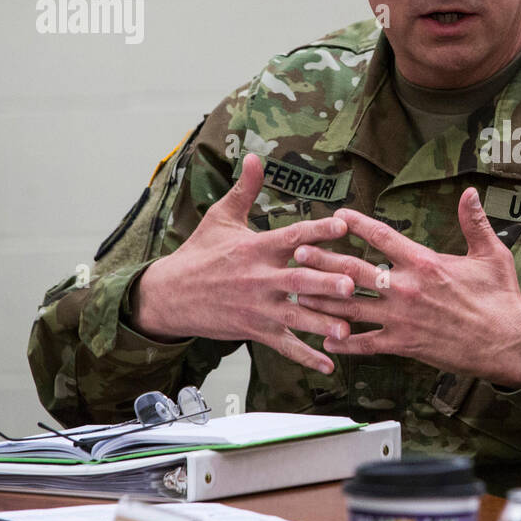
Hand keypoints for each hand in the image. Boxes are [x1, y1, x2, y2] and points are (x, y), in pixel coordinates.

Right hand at [128, 153, 355, 372]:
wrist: (169, 295)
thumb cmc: (199, 253)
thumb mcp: (220, 218)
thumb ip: (244, 189)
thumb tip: (254, 156)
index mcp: (256, 248)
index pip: (292, 236)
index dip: (318, 231)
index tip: (343, 225)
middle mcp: (260, 278)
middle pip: (298, 279)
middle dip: (325, 283)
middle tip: (351, 284)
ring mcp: (258, 307)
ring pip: (296, 316)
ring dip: (322, 323)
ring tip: (348, 329)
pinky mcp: (255, 330)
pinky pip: (284, 346)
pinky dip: (306, 357)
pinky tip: (329, 364)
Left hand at [293, 187, 520, 386]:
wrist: (505, 343)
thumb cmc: (500, 298)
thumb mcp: (492, 255)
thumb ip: (475, 222)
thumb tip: (470, 192)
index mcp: (425, 262)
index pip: (383, 237)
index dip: (356, 224)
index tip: (336, 215)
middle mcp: (406, 288)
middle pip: (355, 269)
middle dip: (323, 260)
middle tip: (298, 252)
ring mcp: (401, 318)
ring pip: (352, 306)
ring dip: (322, 298)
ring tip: (297, 291)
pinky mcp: (403, 344)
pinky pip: (366, 343)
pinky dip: (344, 341)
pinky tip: (324, 338)